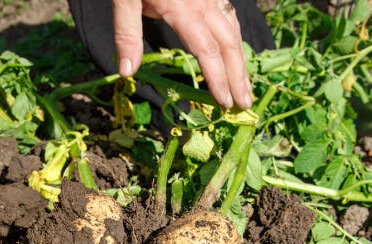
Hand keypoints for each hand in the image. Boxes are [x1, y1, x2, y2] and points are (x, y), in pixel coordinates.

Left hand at [112, 0, 251, 108]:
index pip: (207, 50)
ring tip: (244, 86)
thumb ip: (127, 34)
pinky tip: (234, 52)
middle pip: (228, 43)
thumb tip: (127, 73)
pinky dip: (234, 39)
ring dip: (240, 60)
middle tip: (245, 104)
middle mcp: (203, 2)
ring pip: (233, 29)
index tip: (224, 103)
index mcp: (183, 8)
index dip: (217, 78)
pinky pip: (229, 16)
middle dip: (238, 75)